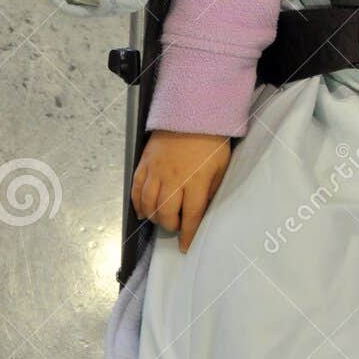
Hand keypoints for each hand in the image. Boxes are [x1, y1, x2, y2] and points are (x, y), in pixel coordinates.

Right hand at [131, 130, 231, 252]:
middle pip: (166, 213)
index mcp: (196, 180)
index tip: (185, 246)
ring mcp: (156, 170)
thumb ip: (212, 189)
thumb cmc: (211, 140)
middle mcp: (174, 178)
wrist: (192, 112)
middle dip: (170, 225)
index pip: (191, 215)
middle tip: (174, 226)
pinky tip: (143, 210)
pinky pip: (136, 188)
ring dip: (154, 216)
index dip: (188, 234)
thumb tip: (204, 210)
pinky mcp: (145, 163)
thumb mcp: (222, 165)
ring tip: (161, 218)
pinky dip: (137, 203)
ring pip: (148, 204)